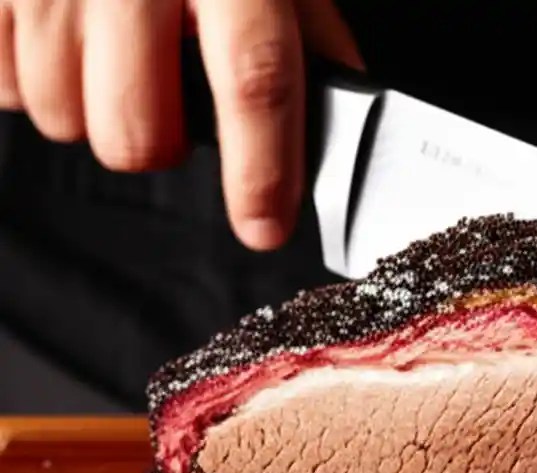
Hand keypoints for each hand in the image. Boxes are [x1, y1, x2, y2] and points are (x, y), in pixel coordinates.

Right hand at [0, 0, 361, 250]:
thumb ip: (306, 28)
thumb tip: (349, 102)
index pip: (255, 83)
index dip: (262, 170)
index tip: (265, 226)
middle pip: (138, 133)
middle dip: (159, 144)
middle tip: (165, 103)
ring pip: (63, 119)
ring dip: (91, 109)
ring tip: (108, 51)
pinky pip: (4, 86)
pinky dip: (31, 78)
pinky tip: (60, 35)